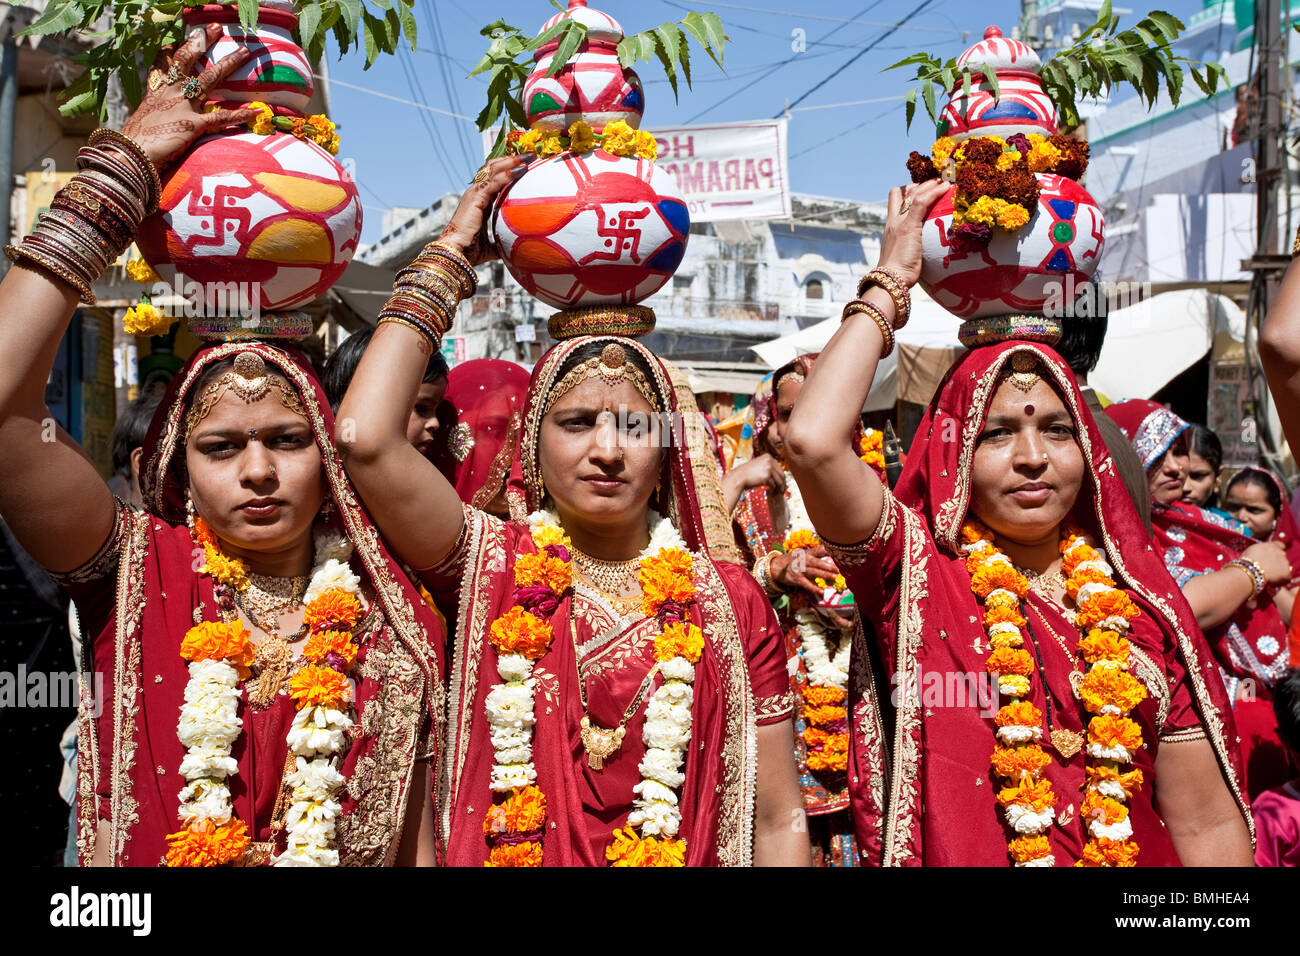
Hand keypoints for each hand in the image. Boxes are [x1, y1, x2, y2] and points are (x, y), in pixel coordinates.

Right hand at [121, 24, 257, 167]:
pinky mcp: (193, 123)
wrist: (130, 155)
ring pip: (208, 79)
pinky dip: (239, 114)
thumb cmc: (135, 144)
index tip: (180, 40)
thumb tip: (154, 124)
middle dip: (201, 42)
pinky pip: (221, 117)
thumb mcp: (141, 123)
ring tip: (244, 52)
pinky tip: (255, 111)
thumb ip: (153, 118)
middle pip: (187, 61)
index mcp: (155, 93)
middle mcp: (169, 93)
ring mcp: (182, 105)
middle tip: (215, 28)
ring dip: (227, 64)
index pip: (163, 65)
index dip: (171, 51)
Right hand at [436, 155, 529, 265]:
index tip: (527, 164)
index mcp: (480, 200)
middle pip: (495, 167)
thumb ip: (501, 243)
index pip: (495, 178)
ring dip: (512, 161)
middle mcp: (477, 192)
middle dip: (513, 159)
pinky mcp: (475, 197)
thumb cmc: (470, 251)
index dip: (509, 169)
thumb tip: (512, 250)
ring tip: (529, 156)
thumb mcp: (491, 246)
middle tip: (531, 154)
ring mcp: (475, 193)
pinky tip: (521, 169)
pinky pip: (493, 181)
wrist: (457, 252)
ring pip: (494, 169)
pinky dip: (508, 174)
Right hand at [725, 454, 784, 493]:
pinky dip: (773, 489)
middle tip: (782, 490)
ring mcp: (768, 468)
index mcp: (768, 456)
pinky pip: (774, 485)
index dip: (781, 476)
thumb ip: (768, 466)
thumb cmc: (747, 473)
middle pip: (781, 474)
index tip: (781, 482)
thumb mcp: (758, 465)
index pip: (779, 467)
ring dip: (779, 488)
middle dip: (783, 483)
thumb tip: (778, 474)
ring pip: (779, 480)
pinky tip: (771, 491)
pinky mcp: (766, 476)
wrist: (738, 477)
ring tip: (778, 492)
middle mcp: (769, 461)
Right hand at [771, 547, 839, 600]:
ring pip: (813, 572)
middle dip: (828, 566)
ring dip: (824, 575)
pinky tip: (821, 591)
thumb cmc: (797, 560)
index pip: (819, 550)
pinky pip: (806, 584)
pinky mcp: (796, 579)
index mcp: (808, 553)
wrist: (778, 567)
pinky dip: (813, 588)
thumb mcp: (806, 554)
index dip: (829, 551)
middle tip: (839, 569)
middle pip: (817, 562)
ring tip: (834, 577)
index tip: (839, 553)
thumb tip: (835, 553)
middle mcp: (803, 559)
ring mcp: (799, 569)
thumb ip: (819, 553)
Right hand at [876, 178, 947, 288]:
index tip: (925, 191)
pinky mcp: (909, 226)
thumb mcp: (905, 255)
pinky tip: (946, 188)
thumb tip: (926, 254)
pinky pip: (922, 201)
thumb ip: (913, 249)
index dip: (909, 191)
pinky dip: (935, 191)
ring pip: (913, 192)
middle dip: (921, 184)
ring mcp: (900, 222)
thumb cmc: (899, 274)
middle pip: (903, 191)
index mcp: (891, 226)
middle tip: (938, 184)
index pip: (896, 199)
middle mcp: (893, 220)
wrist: (891, 280)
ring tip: (945, 182)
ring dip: (931, 184)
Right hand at [1241, 541, 1292, 585]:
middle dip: (1277, 562)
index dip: (1278, 550)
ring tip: (1268, 576)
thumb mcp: (1252, 550)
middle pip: (1282, 557)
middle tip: (1268, 568)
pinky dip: (1280, 580)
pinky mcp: (1286, 573)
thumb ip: (1261, 550)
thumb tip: (1262, 553)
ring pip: (1284, 567)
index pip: (1280, 545)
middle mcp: (1280, 552)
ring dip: (1278, 571)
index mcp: (1271, 546)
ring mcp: (1284, 562)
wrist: (1249, 572)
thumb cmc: (1246, 562)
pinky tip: (1271, 581)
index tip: (1274, 556)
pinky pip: (1286, 577)